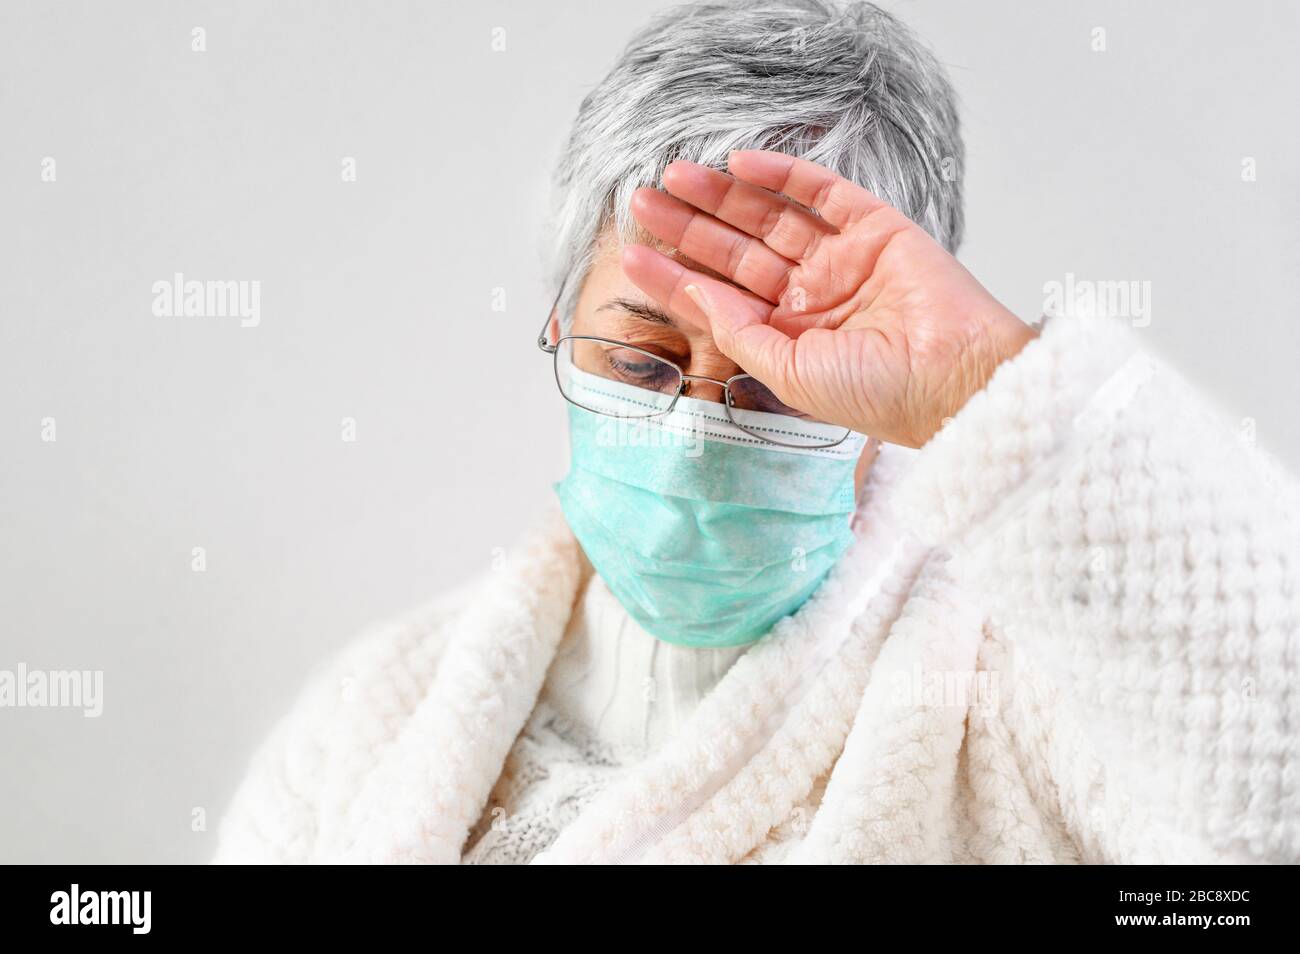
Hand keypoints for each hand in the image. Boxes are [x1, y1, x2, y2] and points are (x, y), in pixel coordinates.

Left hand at [622, 150, 1037, 447]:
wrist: (955, 379)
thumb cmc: (879, 395)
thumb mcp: (788, 372)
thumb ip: (738, 332)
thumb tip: (693, 293)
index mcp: (788, 337)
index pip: (717, 298)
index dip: (673, 277)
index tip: (629, 255)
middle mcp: (810, 295)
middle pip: (735, 251)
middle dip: (688, 227)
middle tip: (641, 201)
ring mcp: (841, 259)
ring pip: (768, 217)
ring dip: (722, 196)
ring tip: (674, 177)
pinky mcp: (876, 227)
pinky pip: (821, 192)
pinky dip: (782, 175)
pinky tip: (738, 164)